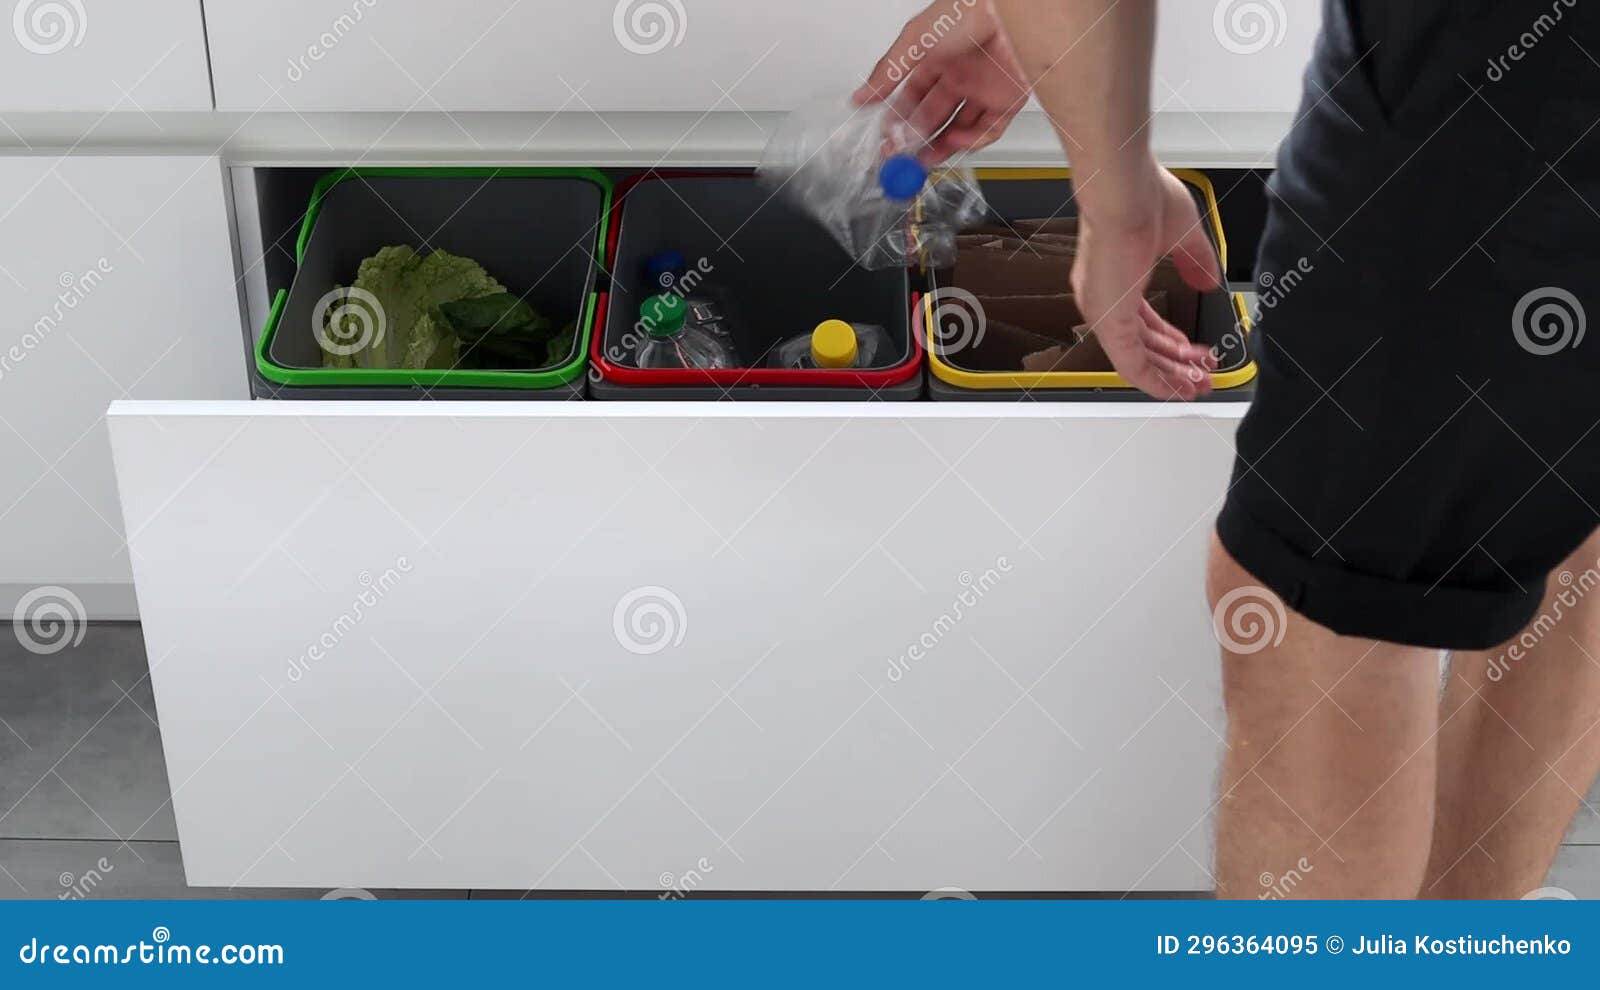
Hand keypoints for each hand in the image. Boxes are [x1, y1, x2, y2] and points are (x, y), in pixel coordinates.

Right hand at [853, 1, 1028, 162]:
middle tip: (902, 155)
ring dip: (941, 146)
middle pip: (934, 116)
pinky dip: (972, 141)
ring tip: (924, 159)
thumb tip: (861, 96)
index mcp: (937, 59)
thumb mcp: (916, 40)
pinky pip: (989, 129)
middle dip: (916, 138)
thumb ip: (888, 72)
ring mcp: (983, 89)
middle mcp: (960, 75)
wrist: (1010, 12)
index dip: (899, 119)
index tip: (887, 138)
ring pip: (960, 128)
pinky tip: (956, 141)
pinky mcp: (1007, 99)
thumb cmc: (966, 11)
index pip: (913, 97)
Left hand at [1072, 164, 1222, 400]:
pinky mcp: (1108, 321)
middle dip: (1175, 364)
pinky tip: (1177, 390)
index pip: (1142, 322)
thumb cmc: (1142, 197)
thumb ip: (1195, 262)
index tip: (1195, 353)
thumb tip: (1208, 283)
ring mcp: (1103, 311)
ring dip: (1170, 376)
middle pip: (1141, 345)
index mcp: (1113, 277)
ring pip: (1137, 360)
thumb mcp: (1182, 236)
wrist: (1123, 189)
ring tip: (1198, 387)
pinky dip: (1155, 380)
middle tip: (1202, 377)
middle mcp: (1103, 297)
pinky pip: (1130, 365)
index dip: (1171, 341)